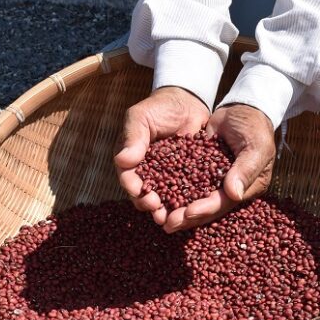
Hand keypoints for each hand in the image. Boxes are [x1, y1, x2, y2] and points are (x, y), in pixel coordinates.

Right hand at [114, 86, 209, 224]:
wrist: (187, 100)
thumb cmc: (158, 107)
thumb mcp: (141, 117)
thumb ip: (133, 137)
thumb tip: (123, 160)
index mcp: (132, 159)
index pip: (129, 178)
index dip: (135, 190)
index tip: (145, 197)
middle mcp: (148, 172)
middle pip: (145, 194)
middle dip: (151, 206)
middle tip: (160, 213)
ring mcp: (168, 175)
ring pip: (166, 197)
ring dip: (169, 210)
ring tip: (176, 218)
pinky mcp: (188, 176)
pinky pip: (188, 191)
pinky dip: (190, 201)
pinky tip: (195, 209)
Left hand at [160, 103, 275, 233]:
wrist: (243, 108)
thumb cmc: (254, 126)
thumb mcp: (256, 146)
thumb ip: (246, 169)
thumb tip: (234, 194)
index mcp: (248, 187)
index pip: (224, 202)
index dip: (206, 209)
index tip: (187, 213)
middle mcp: (232, 189)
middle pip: (208, 206)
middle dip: (188, 216)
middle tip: (167, 224)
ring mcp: (217, 181)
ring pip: (196, 198)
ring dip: (179, 208)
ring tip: (160, 217)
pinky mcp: (204, 170)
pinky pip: (189, 183)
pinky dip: (175, 189)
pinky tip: (159, 195)